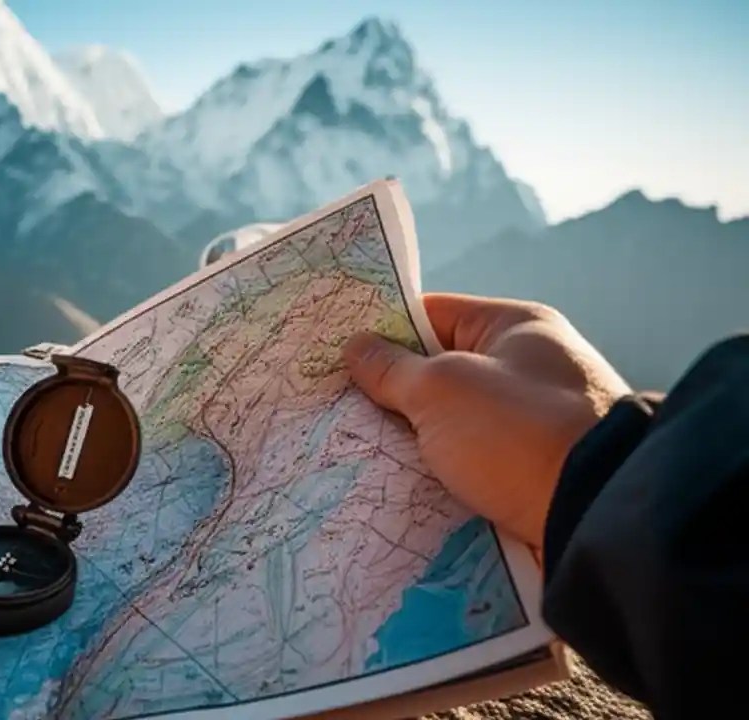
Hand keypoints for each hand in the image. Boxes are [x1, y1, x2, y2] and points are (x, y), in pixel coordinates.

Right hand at [342, 293, 630, 550]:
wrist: (596, 516)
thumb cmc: (517, 433)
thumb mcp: (441, 390)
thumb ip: (392, 369)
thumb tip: (357, 346)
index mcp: (514, 327)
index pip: (432, 313)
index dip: (381, 330)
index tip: (333, 351)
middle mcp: (528, 368)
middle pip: (439, 372)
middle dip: (390, 391)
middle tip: (332, 406)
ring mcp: (532, 422)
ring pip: (452, 422)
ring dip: (412, 438)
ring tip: (353, 448)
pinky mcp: (531, 472)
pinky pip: (471, 463)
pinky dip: (438, 472)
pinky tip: (396, 485)